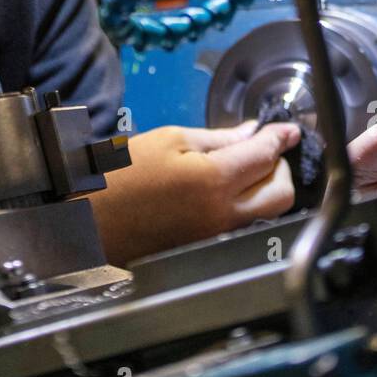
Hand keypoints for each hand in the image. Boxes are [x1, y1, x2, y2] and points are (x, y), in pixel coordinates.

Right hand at [89, 121, 300, 266]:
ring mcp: (216, 236)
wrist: (87, 222)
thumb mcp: (168, 140)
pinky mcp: (206, 247)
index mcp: (213, 182)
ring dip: (265, 186)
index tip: (289, 129)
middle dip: (279, 167)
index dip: (280, 137)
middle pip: (281, 193)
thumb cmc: (119, 176)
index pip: (266, 156)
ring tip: (242, 166)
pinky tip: (224, 187)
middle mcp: (223, 216)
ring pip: (265, 212)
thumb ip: (218, 138)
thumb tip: (253, 132)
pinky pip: (242, 223)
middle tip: (262, 149)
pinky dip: (246, 203)